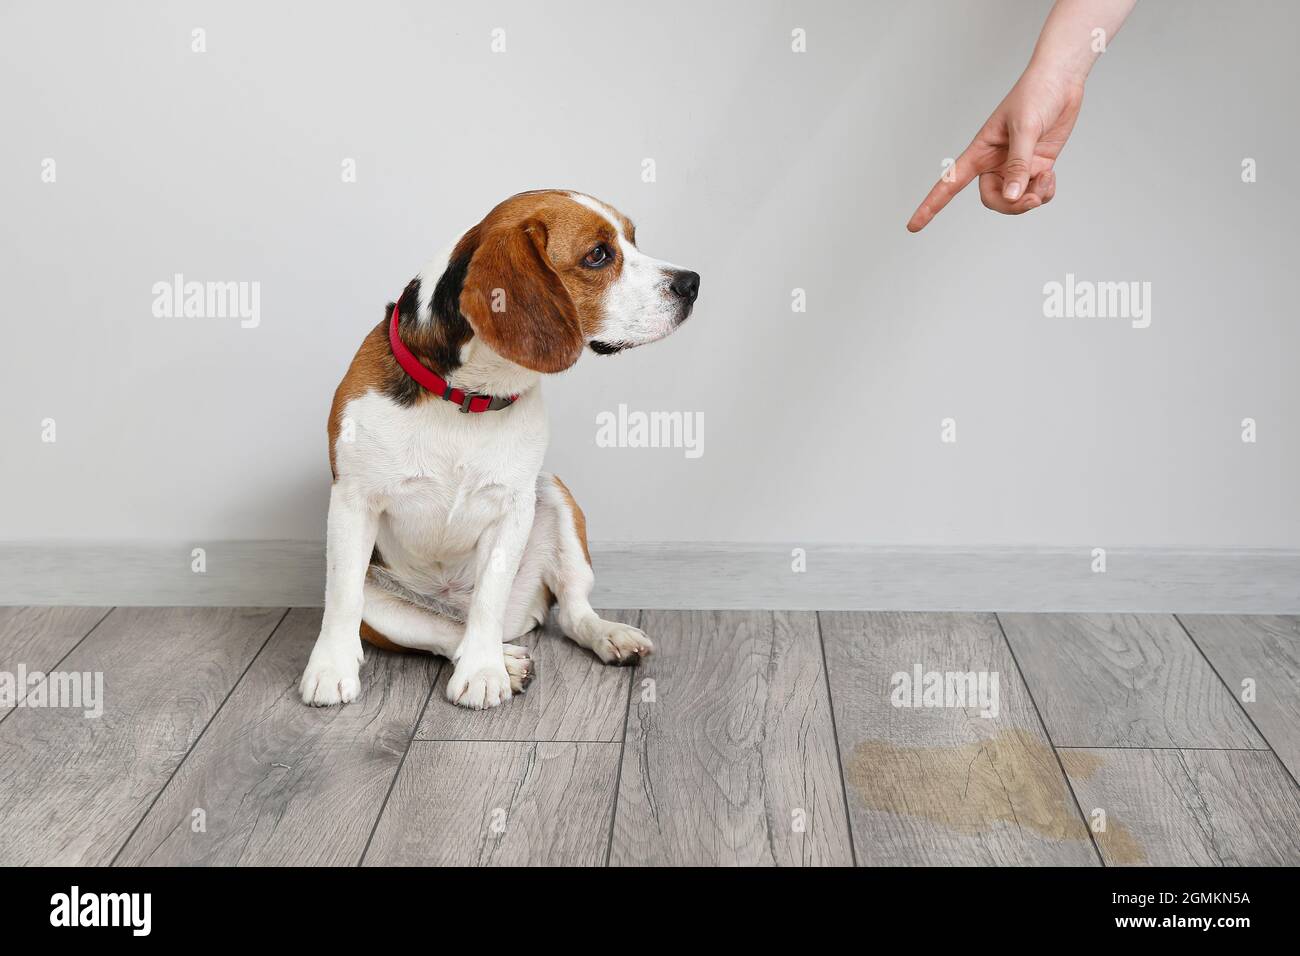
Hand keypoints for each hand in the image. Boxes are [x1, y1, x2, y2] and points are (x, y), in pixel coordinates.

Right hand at [907, 67, 1084, 231]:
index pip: (949, 184)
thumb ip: (1018, 164)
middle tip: (1031, 199)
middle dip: (1011, 205)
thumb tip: (1012, 197)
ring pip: (1015, 201)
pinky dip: (1045, 192)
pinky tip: (1050, 177)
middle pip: (992, 200)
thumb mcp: (1024, 129)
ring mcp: (1016, 167)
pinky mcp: (1037, 167)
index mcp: (980, 152)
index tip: (913, 226)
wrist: (1062, 79)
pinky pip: (1036, 194)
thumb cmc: (1036, 94)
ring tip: (1046, 180)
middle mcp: (994, 163)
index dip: (930, 206)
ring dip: (1033, 198)